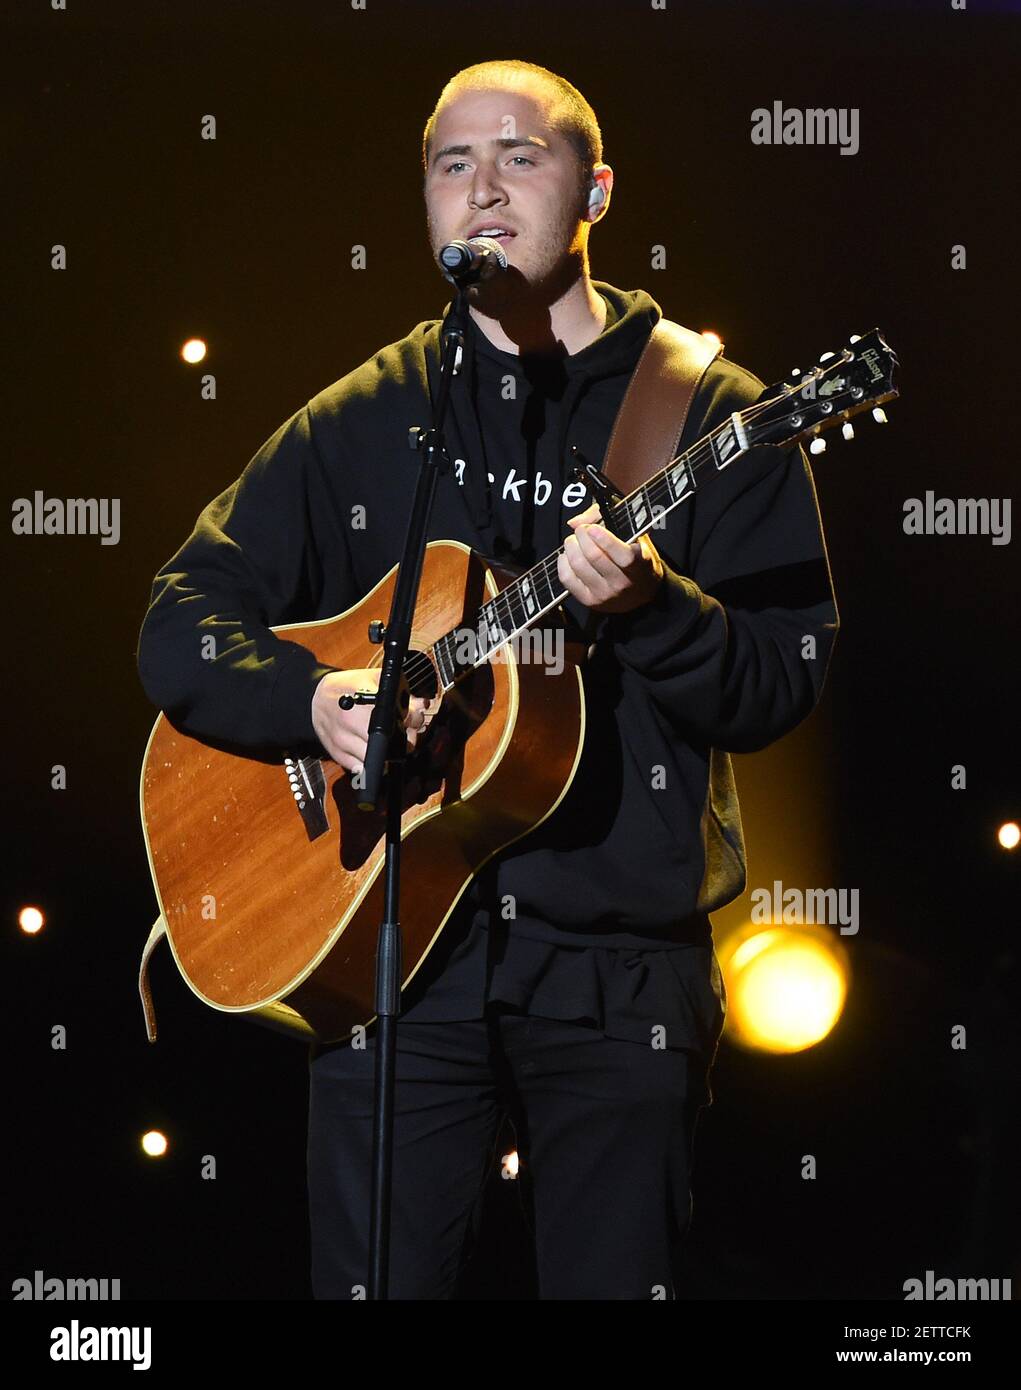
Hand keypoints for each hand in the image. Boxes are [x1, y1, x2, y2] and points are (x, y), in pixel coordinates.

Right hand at [310, 668, 437, 774]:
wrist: (314, 698)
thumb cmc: (347, 688)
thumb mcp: (373, 678)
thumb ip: (399, 691)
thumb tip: (421, 706)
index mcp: (363, 700)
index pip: (397, 718)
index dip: (412, 721)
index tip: (413, 719)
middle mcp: (351, 722)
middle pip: (388, 743)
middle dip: (404, 740)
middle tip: (406, 734)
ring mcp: (343, 741)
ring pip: (376, 760)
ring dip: (389, 755)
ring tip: (391, 743)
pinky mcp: (337, 754)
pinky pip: (360, 769)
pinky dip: (372, 765)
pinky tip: (376, 753)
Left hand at [557, 502, 664, 614]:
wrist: (642, 593)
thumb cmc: (637, 558)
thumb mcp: (635, 536)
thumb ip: (606, 520)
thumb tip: (575, 522)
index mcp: (639, 565)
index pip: (623, 556)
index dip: (605, 539)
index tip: (594, 528)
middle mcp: (622, 583)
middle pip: (594, 557)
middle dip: (582, 536)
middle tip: (582, 530)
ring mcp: (605, 594)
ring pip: (578, 565)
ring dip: (571, 546)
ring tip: (574, 540)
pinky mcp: (589, 601)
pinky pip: (567, 578)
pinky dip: (563, 562)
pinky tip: (568, 556)